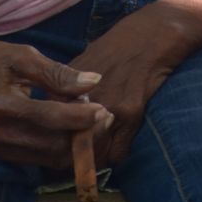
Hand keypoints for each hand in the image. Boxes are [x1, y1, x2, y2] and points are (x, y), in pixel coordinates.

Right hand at [0, 36, 113, 168]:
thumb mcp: (25, 56)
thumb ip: (58, 73)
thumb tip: (93, 82)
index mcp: (3, 106)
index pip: (50, 118)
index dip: (80, 116)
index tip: (103, 108)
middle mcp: (1, 134)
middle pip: (54, 145)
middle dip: (85, 133)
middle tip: (105, 114)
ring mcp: (2, 148)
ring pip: (52, 157)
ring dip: (77, 143)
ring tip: (92, 119)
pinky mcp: (6, 155)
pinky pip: (44, 159)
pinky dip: (64, 146)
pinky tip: (73, 126)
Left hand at [68, 0, 201, 166]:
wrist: (150, 33)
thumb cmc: (116, 45)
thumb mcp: (83, 63)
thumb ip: (65, 89)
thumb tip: (52, 114)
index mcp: (65, 87)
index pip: (51, 130)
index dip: (52, 147)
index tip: (54, 157)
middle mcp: (81, 98)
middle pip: (69, 147)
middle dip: (70, 162)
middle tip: (74, 167)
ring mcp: (105, 106)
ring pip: (93, 154)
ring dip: (94, 163)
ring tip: (94, 164)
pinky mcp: (130, 112)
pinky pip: (118, 153)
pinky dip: (116, 156)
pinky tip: (116, 149)